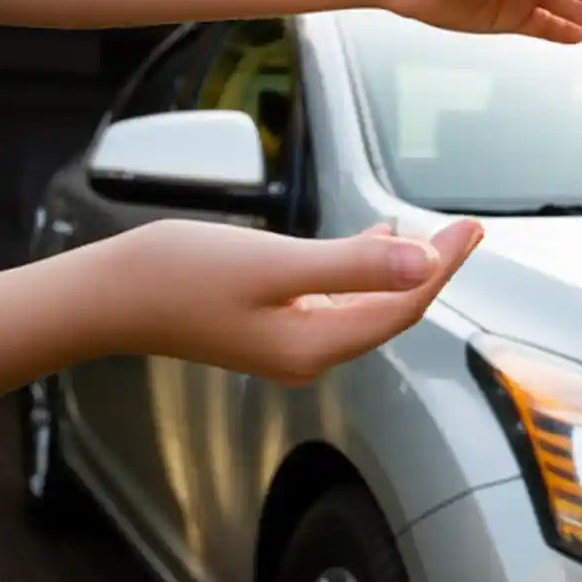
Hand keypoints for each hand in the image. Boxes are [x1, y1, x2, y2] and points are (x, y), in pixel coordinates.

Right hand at [109, 218, 482, 385]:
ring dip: (399, 268)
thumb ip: (354, 265)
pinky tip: (374, 240)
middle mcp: (311, 353)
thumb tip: (425, 265)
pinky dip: (360, 269)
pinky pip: (336, 298)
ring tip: (430, 232)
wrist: (109, 295)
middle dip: (432, 268)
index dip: (443, 267)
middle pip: (392, 308)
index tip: (472, 229)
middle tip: (467, 228)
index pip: (404, 306)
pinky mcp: (273, 325)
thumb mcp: (276, 264)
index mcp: (317, 344)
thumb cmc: (182, 275)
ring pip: (366, 303)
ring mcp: (291, 342)